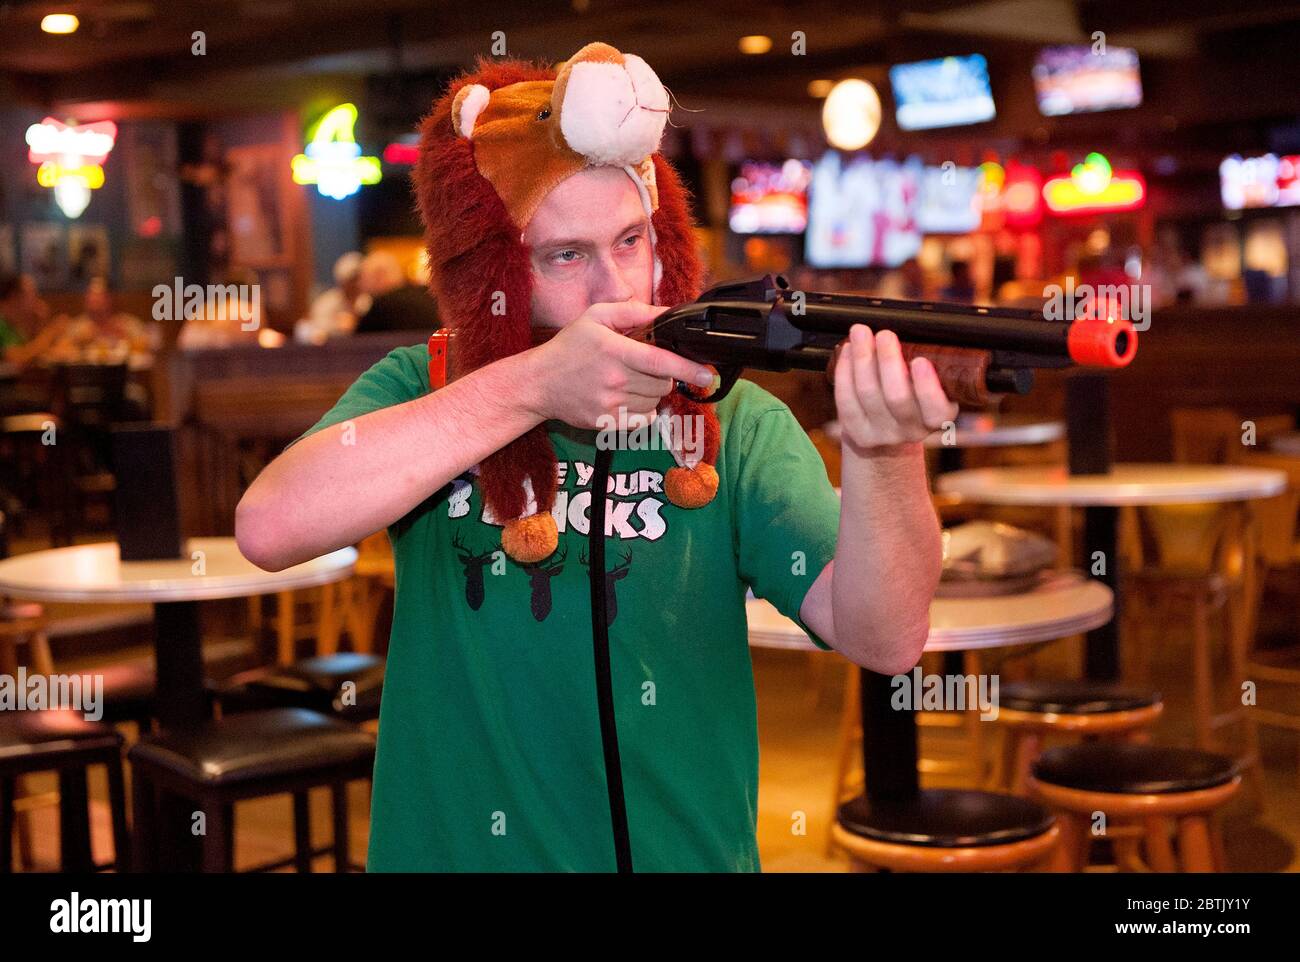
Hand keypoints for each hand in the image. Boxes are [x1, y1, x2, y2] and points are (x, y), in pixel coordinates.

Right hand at [526, 301, 715, 431]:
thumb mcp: (596, 317)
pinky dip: (643, 410)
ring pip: (654, 402)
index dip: (688, 368)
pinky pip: (643, 420)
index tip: (706, 373)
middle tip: (646, 366)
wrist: (539, 383)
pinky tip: (627, 397)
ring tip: (630, 380)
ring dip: (652, 392)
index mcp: (614, 350)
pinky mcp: (607, 423)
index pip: (660, 361)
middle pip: (662, 384)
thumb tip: (667, 313)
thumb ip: (634, 312)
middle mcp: (614, 380)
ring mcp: (611, 404)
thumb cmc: (569, 347)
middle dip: (664, 375)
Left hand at [834, 325, 958, 452]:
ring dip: (862, 358)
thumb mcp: (934, 384)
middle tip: (885, 334)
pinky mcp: (858, 433)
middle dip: (888, 361)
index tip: (920, 360)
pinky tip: (847, 351)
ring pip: (867, 395)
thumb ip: (933, 363)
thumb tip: (920, 325)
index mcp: (938, 418)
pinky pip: (846, 400)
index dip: (927, 386)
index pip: (936, 409)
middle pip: (896, 398)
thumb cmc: (914, 395)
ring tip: (860, 333)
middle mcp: (911, 430)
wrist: (890, 431)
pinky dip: (845, 371)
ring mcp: (882, 434)